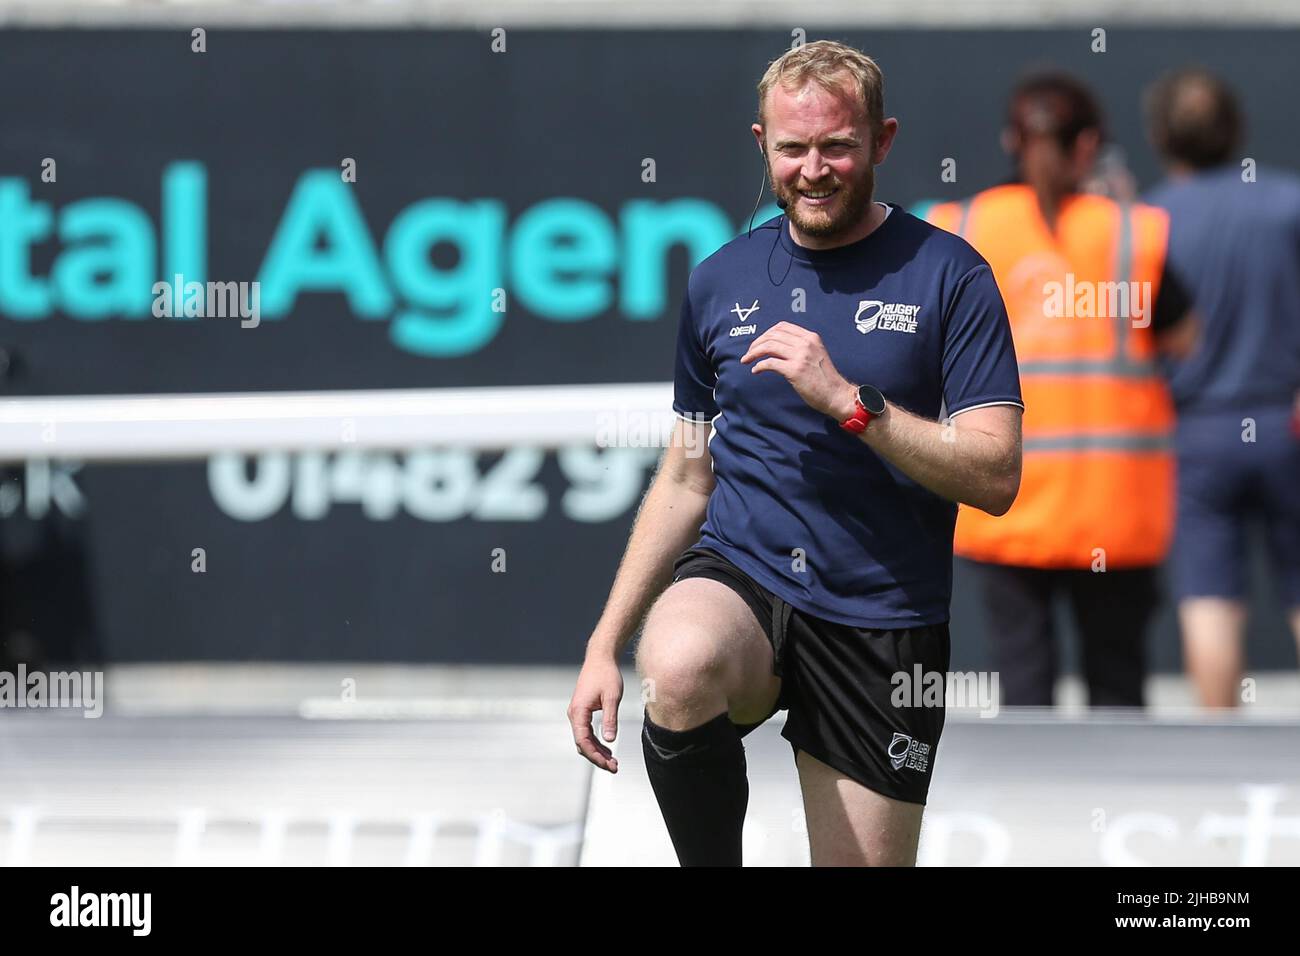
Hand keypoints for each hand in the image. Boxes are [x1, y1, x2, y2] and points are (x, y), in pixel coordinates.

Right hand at [567, 653, 623, 772]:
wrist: (600, 657)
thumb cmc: (607, 674)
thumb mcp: (612, 697)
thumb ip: (610, 719)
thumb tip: (610, 740)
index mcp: (578, 712)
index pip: (583, 741)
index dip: (595, 755)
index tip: (609, 764)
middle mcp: (574, 714)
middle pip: (582, 744)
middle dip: (597, 757)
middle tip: (614, 767)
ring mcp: (577, 713)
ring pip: (584, 740)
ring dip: (597, 752)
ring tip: (613, 762)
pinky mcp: (582, 711)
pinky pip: (586, 732)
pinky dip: (596, 742)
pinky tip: (608, 749)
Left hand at [740, 321, 855, 420]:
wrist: (836, 394)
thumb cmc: (825, 378)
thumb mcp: (816, 354)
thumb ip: (801, 347)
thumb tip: (777, 346)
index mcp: (810, 337)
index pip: (782, 326)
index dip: (766, 333)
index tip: (759, 342)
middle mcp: (805, 343)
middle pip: (772, 335)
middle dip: (756, 343)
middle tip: (749, 353)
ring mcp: (800, 356)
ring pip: (768, 346)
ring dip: (753, 353)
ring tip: (746, 360)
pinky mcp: (795, 371)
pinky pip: (770, 363)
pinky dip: (759, 366)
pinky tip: (756, 370)